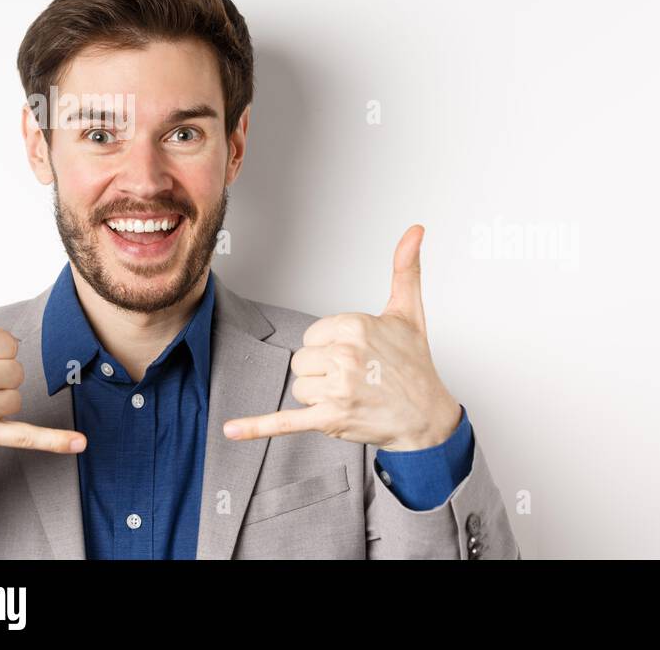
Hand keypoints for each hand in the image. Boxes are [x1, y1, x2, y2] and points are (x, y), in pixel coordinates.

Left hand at [224, 224, 461, 450]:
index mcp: (356, 326)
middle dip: (324, 373)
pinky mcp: (330, 419)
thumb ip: (405, 268)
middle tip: (358, 379)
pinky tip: (231, 429)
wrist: (427, 416)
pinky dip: (257, 426)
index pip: (312, 335)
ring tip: (353, 397)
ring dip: (319, 397)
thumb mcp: (409, 312)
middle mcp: (345, 356)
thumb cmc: (415, 366)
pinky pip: (285, 420)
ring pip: (298, 387)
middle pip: (302, 361)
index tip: (360, 356)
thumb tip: (415, 230)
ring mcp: (338, 389)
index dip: (331, 347)